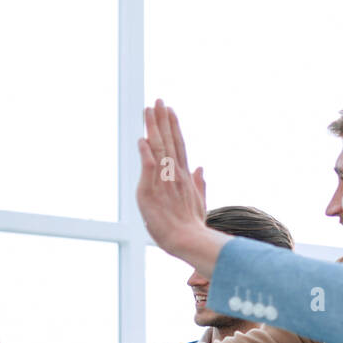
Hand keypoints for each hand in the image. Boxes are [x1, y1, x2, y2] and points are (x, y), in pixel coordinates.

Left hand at [136, 100, 227, 270]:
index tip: (170, 111)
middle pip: (168, 141)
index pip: (178, 146)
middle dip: (162, 120)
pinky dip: (145, 154)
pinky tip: (141, 140)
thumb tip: (201, 167)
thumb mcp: (199, 202)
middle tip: (157, 100)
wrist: (190, 241)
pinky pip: (148, 168)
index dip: (174, 127)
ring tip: (149, 110)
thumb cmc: (193, 227)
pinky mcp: (151, 192)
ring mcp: (164, 181)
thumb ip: (200, 183)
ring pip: (158, 149)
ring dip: (153, 128)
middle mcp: (175, 174)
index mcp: (185, 177)